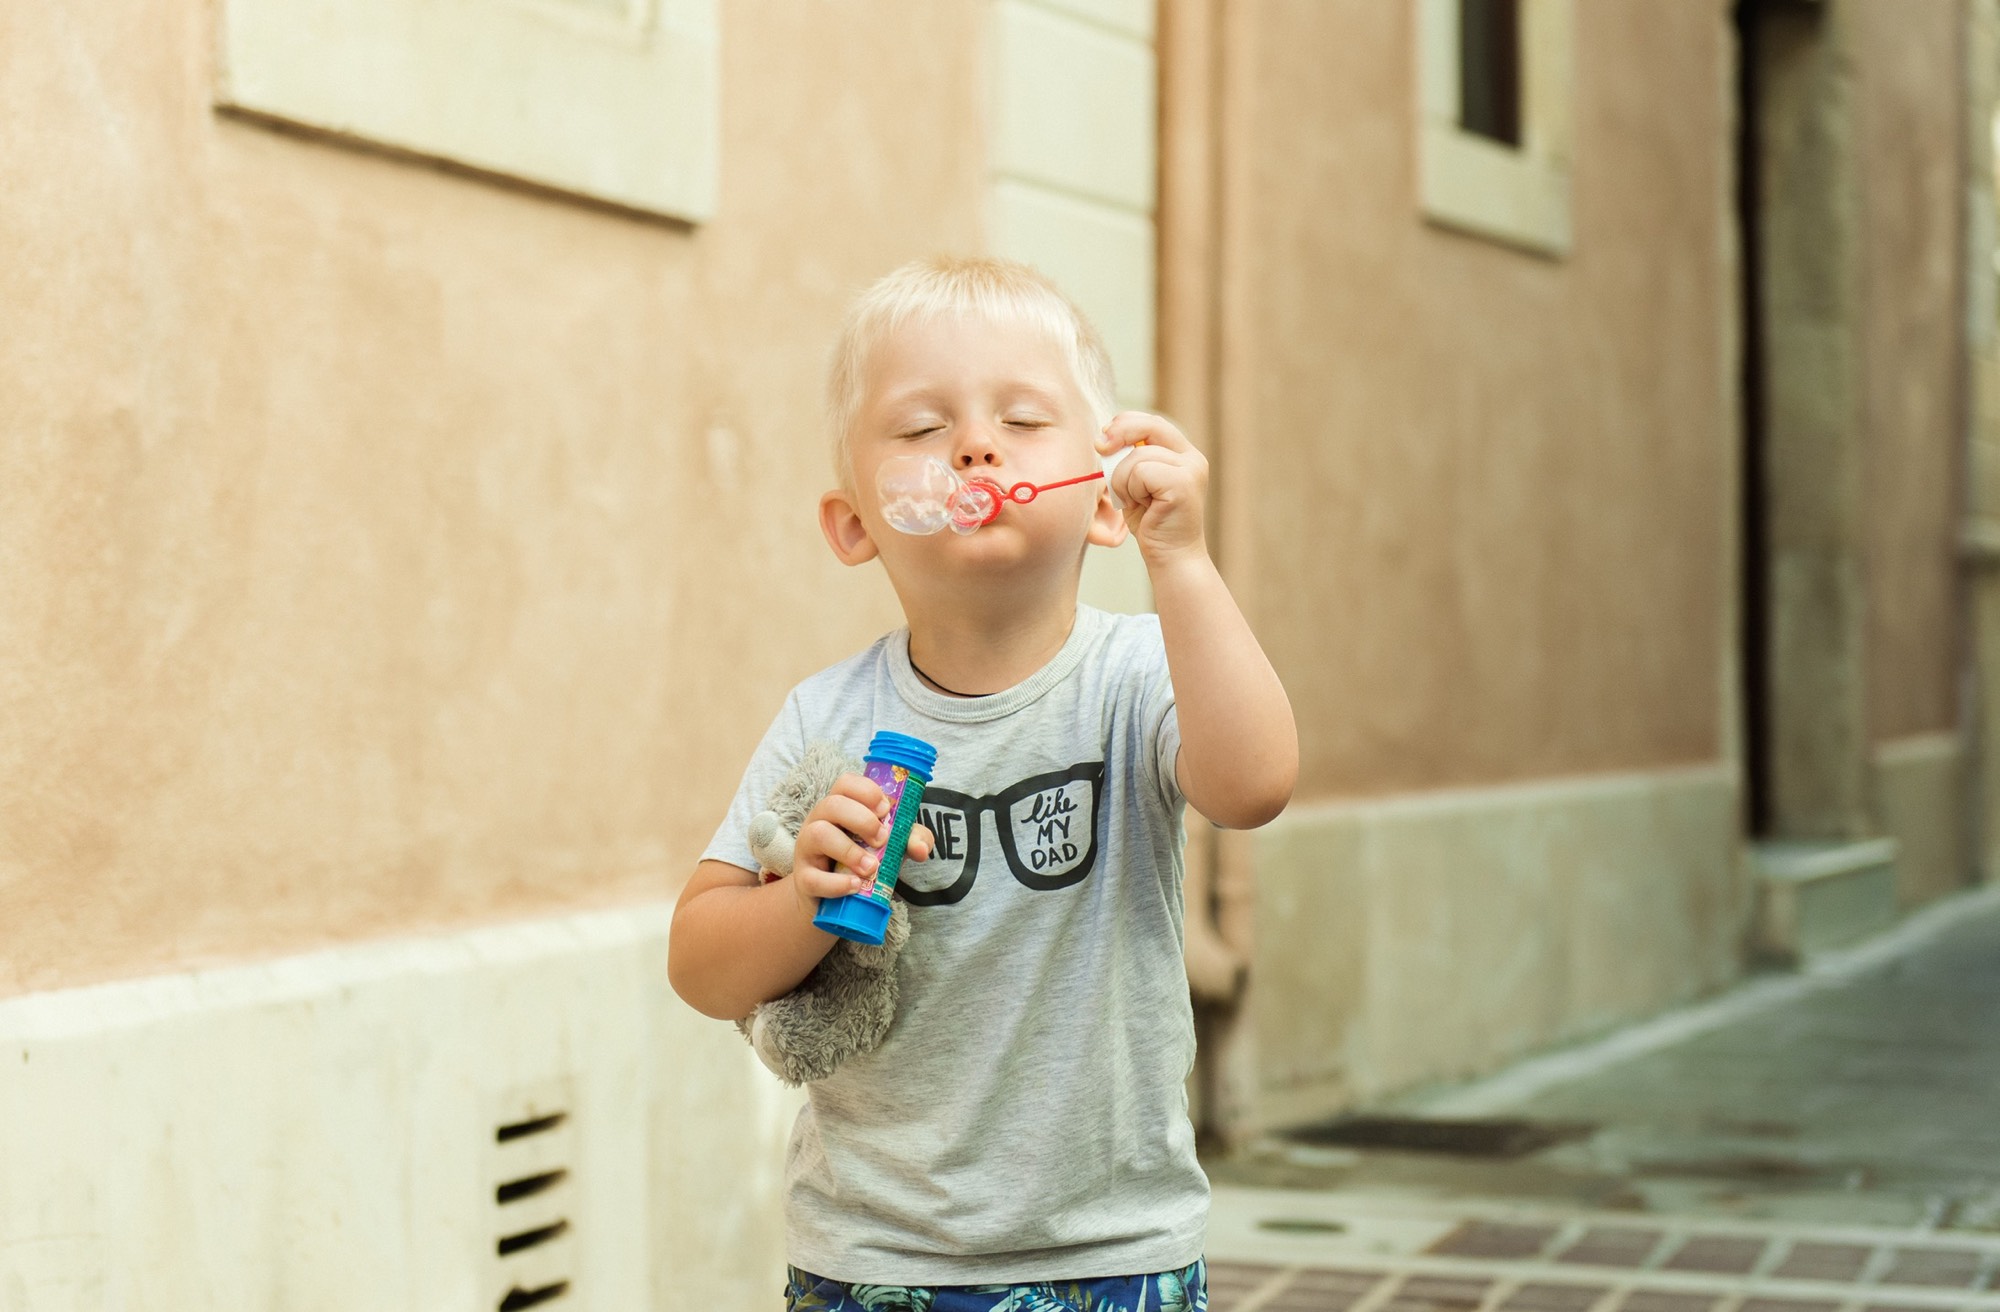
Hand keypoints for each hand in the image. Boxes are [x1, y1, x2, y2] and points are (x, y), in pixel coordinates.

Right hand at [788, 773, 933, 922]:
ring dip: (849, 850)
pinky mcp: (804, 880)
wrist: (836, 902)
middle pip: (832, 804)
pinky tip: (855, 886)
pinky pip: (813, 877)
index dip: (867, 791)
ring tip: (871, 867)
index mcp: (839, 807)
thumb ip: (910, 840)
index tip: (886, 810)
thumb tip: (920, 848)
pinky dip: (837, 883)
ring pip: (818, 835)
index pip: (845, 783)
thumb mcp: (890, 846)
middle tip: (882, 840)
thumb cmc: (863, 861)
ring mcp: (807, 850)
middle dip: (862, 819)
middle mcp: (819, 822)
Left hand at [1099, 412, 1208, 564]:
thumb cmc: (1151, 523)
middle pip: (1149, 426)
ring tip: (1132, 500)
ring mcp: (1191, 469)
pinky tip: (1140, 506)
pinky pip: (1140, 472)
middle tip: (1100, 449)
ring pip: (1137, 456)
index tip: (1103, 440)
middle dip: (1118, 435)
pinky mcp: (1183, 484)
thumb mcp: (1136, 484)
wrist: (1171, 557)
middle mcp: (1192, 457)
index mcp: (1182, 454)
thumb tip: (1103, 437)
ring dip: (1122, 479)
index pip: (1151, 422)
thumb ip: (1128, 458)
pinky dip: (1130, 489)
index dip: (1124, 424)